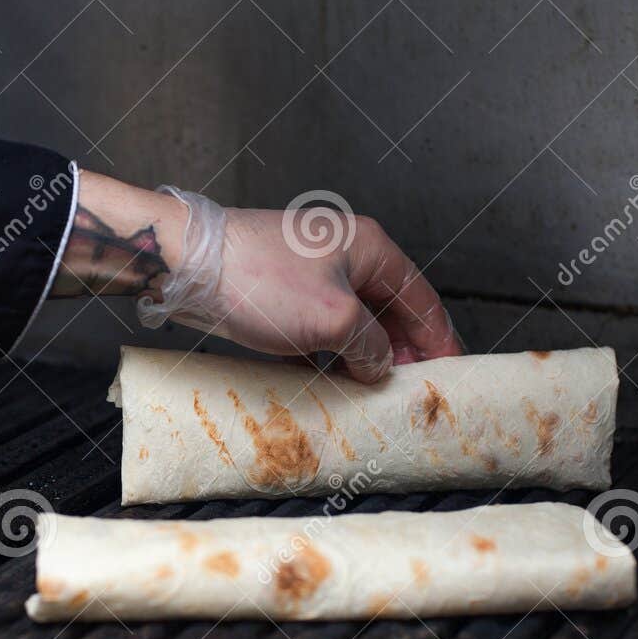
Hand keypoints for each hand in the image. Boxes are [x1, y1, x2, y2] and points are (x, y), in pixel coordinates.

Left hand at [52, 171, 462, 382]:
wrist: (185, 266)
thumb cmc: (259, 281)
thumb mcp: (332, 320)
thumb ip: (369, 344)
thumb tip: (380, 364)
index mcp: (368, 247)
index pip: (420, 297)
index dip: (439, 337)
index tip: (452, 370)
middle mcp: (344, 254)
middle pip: (389, 308)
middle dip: (404, 348)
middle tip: (415, 388)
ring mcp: (310, 273)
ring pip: (354, 320)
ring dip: (367, 354)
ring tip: (379, 391)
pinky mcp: (280, 293)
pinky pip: (320, 328)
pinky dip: (332, 353)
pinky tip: (335, 381)